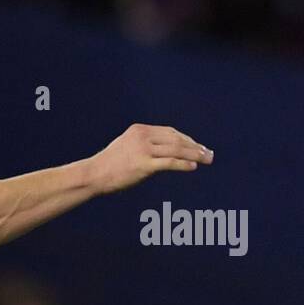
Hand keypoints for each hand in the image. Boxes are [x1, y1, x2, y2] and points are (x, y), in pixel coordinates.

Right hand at [88, 124, 211, 193]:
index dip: (187, 139)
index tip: (198, 147)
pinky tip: (193, 167)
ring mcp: (143, 150)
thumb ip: (146, 146)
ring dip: (195, 155)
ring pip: (176, 150)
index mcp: (140, 130)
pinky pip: (169, 163)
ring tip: (207, 159)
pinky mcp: (143, 165)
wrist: (94, 174)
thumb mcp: (127, 147)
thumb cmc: (110, 165)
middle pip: (176, 139)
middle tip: (209, 153)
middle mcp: (143, 136)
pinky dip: (183, 164)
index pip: (171, 132)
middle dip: (195, 146)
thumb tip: (166, 153)